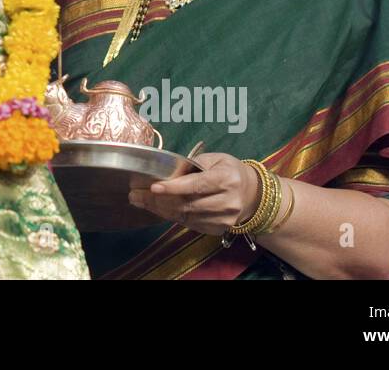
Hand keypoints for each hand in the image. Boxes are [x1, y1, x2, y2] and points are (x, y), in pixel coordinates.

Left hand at [127, 152, 260, 235]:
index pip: (197, 185)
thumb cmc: (229, 170)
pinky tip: (157, 209)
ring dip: (160, 210)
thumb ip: (192, 164)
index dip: (175, 187)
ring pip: (186, 216)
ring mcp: (224, 218)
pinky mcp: (219, 229)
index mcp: (227, 179)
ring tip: (140, 201)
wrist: (252, 194)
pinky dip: (171, 216)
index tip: (154, 187)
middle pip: (188, 204)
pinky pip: (190, 224)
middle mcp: (228, 201)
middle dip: (158, 200)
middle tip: (136, 194)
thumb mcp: (215, 159)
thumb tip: (167, 171)